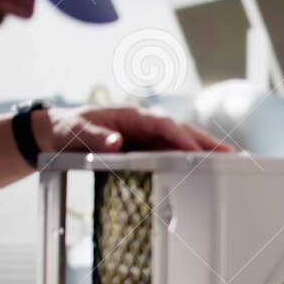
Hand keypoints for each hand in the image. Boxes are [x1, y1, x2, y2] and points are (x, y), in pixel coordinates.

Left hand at [33, 106, 230, 154]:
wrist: (53, 132)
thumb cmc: (65, 129)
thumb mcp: (75, 132)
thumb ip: (95, 136)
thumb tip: (117, 141)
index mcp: (130, 115)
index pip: (164, 125)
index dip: (182, 138)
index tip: (197, 151)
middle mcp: (143, 123)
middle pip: (181, 131)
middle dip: (206, 142)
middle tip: (230, 154)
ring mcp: (145, 134)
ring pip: (180, 141)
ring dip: (203, 150)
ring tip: (227, 161)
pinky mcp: (144, 145)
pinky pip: (170, 151)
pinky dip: (188, 158)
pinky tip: (202, 167)